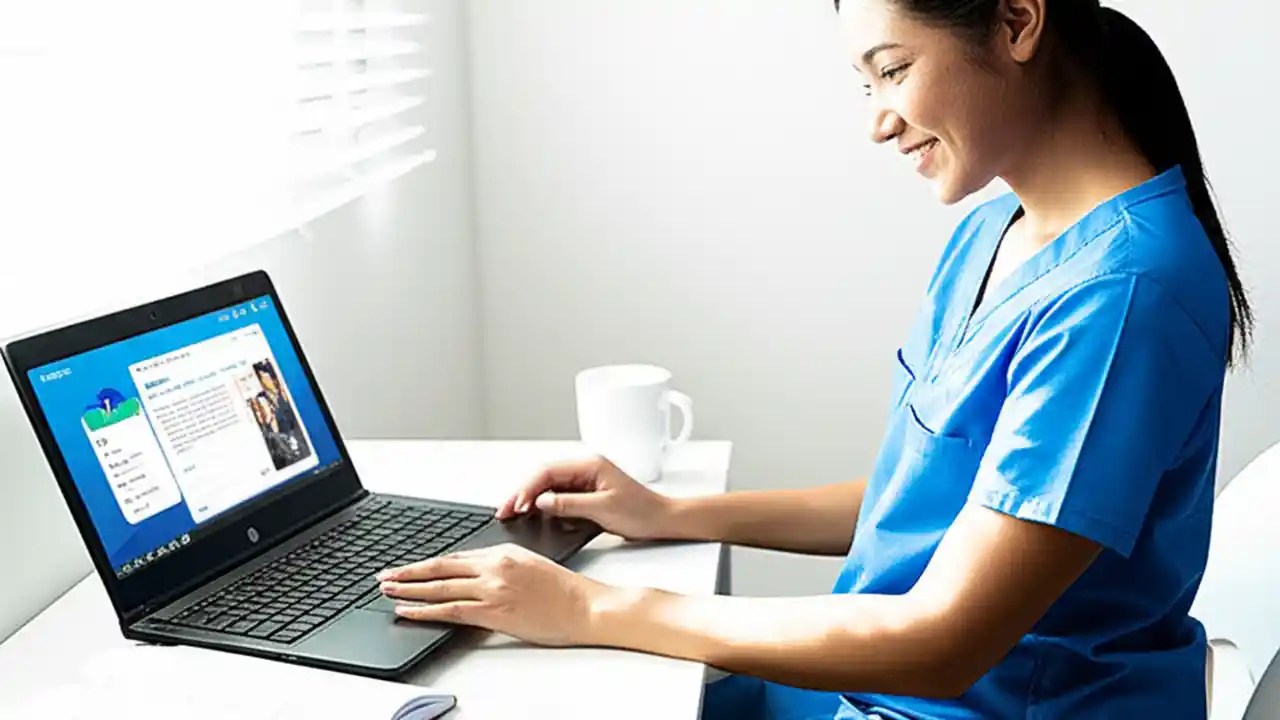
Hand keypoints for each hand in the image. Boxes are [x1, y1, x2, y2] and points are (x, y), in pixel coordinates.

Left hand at [378, 544, 604, 645]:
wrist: (584, 605)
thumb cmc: (563, 589)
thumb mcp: (529, 563)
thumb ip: (500, 565)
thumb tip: (474, 573)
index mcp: (502, 551)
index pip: (455, 557)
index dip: (427, 563)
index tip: (409, 566)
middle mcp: (494, 566)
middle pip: (440, 569)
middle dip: (408, 572)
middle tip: (384, 575)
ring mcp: (492, 588)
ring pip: (440, 588)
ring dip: (408, 589)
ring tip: (387, 590)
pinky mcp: (494, 611)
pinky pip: (451, 610)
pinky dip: (425, 610)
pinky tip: (408, 611)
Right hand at [496, 455, 675, 540]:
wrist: (663, 520)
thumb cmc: (642, 512)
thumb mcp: (603, 508)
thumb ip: (570, 503)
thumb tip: (542, 501)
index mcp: (590, 465)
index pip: (549, 471)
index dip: (528, 488)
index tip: (516, 504)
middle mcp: (585, 469)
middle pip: (544, 477)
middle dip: (522, 492)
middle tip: (505, 510)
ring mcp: (585, 482)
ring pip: (549, 487)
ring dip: (531, 500)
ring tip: (513, 513)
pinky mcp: (587, 495)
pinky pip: (559, 497)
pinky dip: (544, 506)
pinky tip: (534, 515)